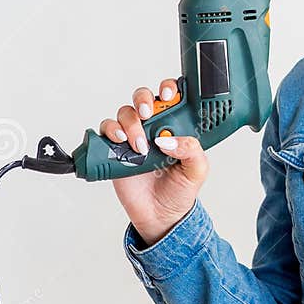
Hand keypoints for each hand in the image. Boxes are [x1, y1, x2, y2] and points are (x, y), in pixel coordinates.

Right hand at [99, 79, 209, 246]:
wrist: (161, 216)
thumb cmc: (181, 190)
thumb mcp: (197, 170)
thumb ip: (191, 150)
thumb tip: (169, 139)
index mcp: (177, 126)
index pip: (172, 97)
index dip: (169, 88)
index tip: (169, 94)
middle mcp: (154, 128)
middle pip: (143, 99)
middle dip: (144, 99)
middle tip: (149, 113)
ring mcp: (134, 138)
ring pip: (125, 113)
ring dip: (129, 123)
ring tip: (139, 144)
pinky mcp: (115, 151)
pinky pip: (106, 132)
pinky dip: (110, 131)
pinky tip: (120, 141)